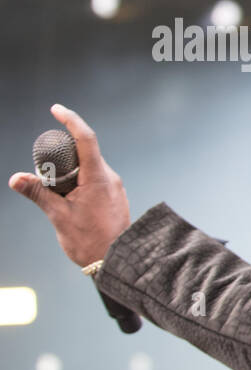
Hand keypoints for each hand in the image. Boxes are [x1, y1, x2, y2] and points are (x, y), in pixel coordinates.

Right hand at [8, 104, 131, 266]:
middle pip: (84, 152)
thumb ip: (37, 193)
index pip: (86, 138)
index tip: (56, 110)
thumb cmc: (89, 240)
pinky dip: (78, 180)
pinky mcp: (113, 195)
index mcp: (98, 177)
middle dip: (62, 154)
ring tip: (57, 193)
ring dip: (69, 170)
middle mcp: (109, 177)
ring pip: (88, 167)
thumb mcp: (58, 215)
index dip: (71, 120)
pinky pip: (94, 178)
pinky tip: (69, 197)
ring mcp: (113, 186)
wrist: (116, 259)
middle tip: (44, 169)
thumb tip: (16, 177)